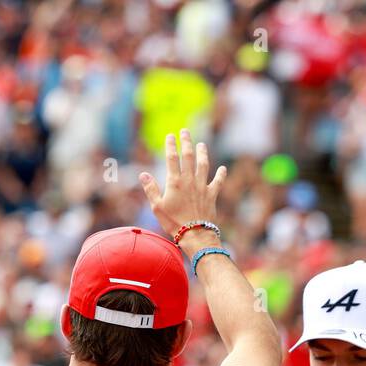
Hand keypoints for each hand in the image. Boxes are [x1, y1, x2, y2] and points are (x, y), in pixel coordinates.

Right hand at [139, 129, 226, 244]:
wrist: (195, 234)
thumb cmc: (173, 222)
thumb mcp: (157, 207)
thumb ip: (150, 189)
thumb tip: (142, 174)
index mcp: (174, 182)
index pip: (172, 158)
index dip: (171, 145)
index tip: (170, 136)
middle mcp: (189, 180)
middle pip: (188, 156)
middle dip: (186, 142)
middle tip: (185, 131)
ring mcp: (202, 186)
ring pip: (203, 164)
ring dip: (202, 153)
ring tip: (202, 144)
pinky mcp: (211, 195)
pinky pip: (218, 182)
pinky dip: (221, 174)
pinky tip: (223, 168)